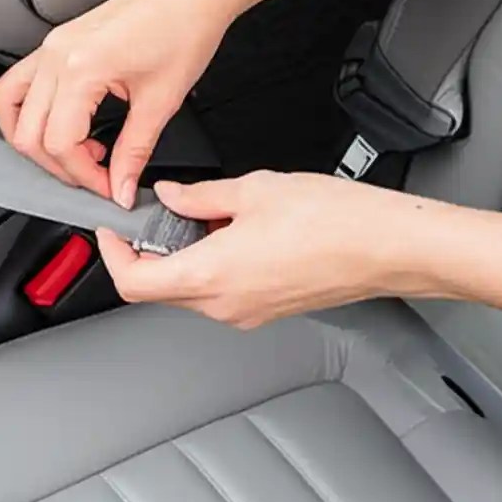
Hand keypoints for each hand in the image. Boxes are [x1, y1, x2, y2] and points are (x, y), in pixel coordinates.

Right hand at [0, 0, 241, 207]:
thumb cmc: (184, 28)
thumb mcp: (161, 102)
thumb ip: (134, 152)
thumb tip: (121, 186)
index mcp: (80, 67)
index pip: (58, 143)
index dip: (84, 176)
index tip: (110, 187)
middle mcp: (57, 54)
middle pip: (28, 133)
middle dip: (60, 166)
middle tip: (96, 176)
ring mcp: (52, 45)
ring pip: (10, 107)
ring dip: (34, 140)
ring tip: (72, 153)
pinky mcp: (57, 42)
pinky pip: (21, 84)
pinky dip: (33, 113)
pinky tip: (66, 124)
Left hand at [96, 172, 427, 328]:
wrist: (389, 247)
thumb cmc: (337, 221)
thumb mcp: (255, 189)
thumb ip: (201, 195)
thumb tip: (171, 196)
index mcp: (212, 274)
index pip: (133, 281)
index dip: (112, 254)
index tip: (112, 229)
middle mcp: (224, 305)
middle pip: (157, 289)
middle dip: (147, 251)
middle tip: (155, 214)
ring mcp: (245, 313)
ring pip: (188, 291)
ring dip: (181, 257)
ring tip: (204, 217)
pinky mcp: (266, 311)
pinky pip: (219, 292)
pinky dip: (209, 264)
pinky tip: (233, 233)